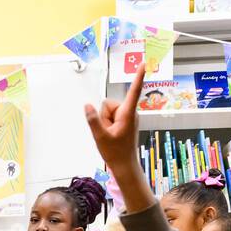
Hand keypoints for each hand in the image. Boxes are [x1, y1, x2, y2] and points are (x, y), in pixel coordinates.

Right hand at [84, 66, 151, 214]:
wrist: (124, 166)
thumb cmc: (115, 153)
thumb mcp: (100, 137)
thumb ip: (93, 120)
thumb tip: (87, 105)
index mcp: (127, 114)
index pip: (133, 91)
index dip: (137, 77)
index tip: (143, 64)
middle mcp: (129, 112)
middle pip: (109, 104)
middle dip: (104, 116)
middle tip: (108, 133)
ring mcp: (127, 116)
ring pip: (108, 110)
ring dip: (105, 121)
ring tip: (111, 135)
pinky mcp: (125, 120)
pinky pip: (110, 116)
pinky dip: (107, 124)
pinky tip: (111, 134)